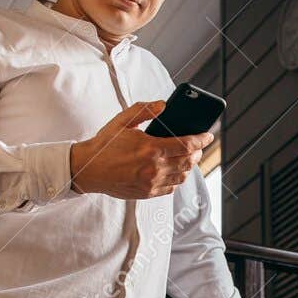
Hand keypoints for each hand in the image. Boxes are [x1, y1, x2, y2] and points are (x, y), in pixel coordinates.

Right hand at [69, 100, 211, 198]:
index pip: (187, 145)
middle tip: (199, 146)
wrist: (88, 169)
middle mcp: (154, 168)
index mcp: (151, 148)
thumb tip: (163, 105)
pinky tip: (175, 171)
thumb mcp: (122, 121)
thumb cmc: (104, 144)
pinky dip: (178, 178)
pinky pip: (171, 187)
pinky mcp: (147, 193)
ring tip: (189, 158)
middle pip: (188, 161)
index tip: (208, 136)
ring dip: (190, 166)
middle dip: (198, 153)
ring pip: (182, 176)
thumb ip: (144, 110)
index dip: (201, 140)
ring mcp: (151, 183)